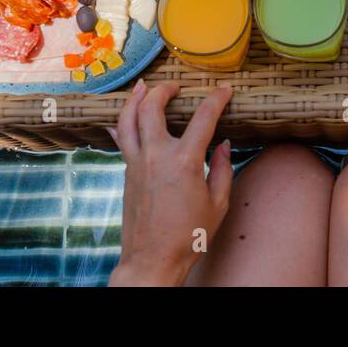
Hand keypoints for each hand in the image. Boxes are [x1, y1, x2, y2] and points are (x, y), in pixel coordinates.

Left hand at [108, 81, 232, 286]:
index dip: (217, 99)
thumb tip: (223, 145)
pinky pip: (122, 140)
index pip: (203, 117)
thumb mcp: (218, 204)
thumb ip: (222, 169)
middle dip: (163, 89)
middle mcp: (156, 156)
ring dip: (134, 98)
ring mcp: (137, 163)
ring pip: (127, 119)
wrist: (152, 260)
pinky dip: (124, 123)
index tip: (225, 91)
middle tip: (175, 87)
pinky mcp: (127, 173)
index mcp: (184, 162)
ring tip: (143, 86)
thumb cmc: (189, 237)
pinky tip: (126, 117)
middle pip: (151, 107)